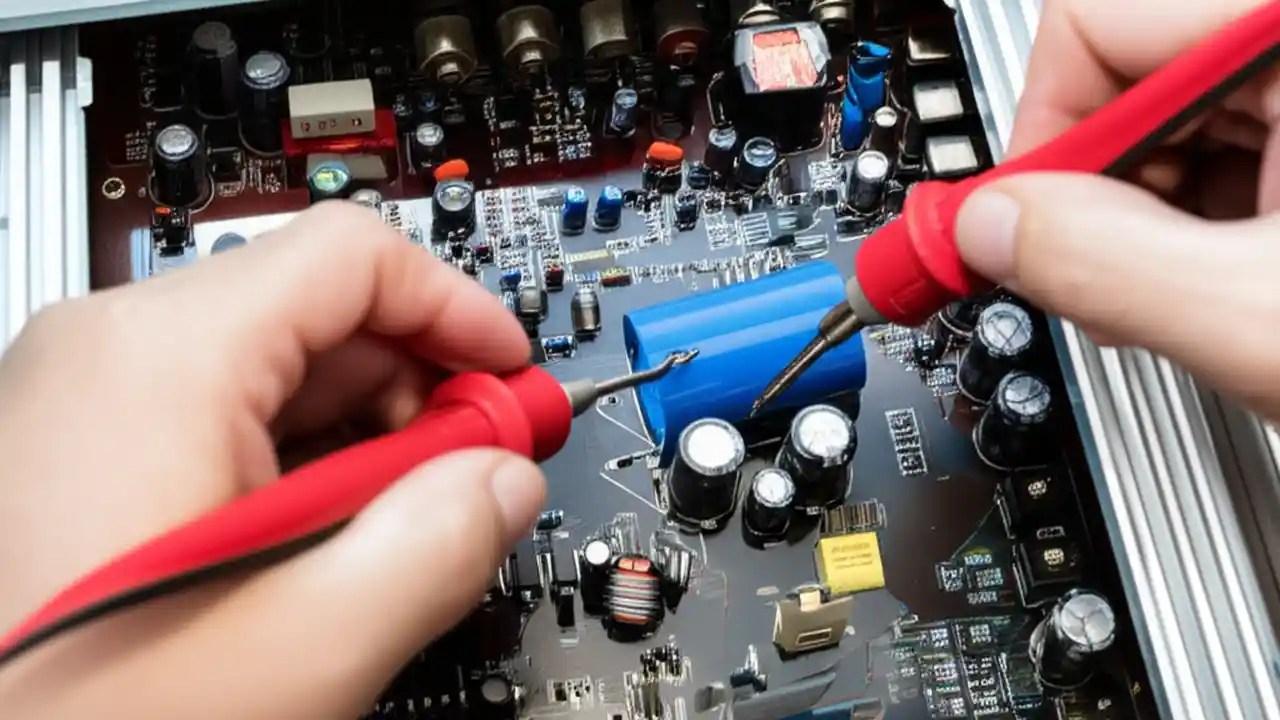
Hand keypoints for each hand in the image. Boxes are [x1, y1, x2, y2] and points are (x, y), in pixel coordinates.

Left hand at [0, 203, 545, 717]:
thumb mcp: (305, 647)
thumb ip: (438, 547)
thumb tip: (501, 482)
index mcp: (156, 362)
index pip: (352, 259)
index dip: (458, 311)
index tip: (509, 378)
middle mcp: (105, 356)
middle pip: (318, 314)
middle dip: (417, 394)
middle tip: (468, 478)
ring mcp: (84, 404)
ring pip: (274, 375)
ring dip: (360, 444)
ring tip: (384, 539)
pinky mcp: (79, 455)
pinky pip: (221, 421)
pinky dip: (296, 468)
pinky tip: (312, 552)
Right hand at [954, 0, 1279, 419]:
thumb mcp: (1259, 321)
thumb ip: (1105, 266)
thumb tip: (989, 230)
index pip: (1092, 23)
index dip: (1038, 132)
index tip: (1014, 221)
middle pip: (1124, 76)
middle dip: (1093, 191)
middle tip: (1103, 274)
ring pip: (1167, 121)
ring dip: (1143, 217)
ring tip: (1179, 290)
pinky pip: (1223, 145)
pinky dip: (1193, 219)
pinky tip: (1218, 276)